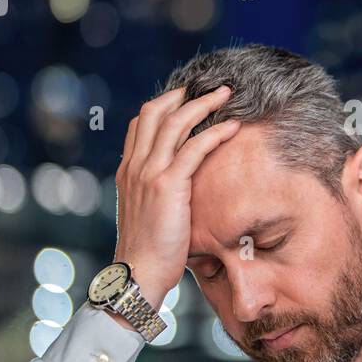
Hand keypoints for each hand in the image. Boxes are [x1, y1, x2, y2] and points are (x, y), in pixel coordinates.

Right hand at [111, 85, 241, 309]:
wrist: (138, 274)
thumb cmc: (149, 252)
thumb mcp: (147, 215)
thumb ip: (157, 194)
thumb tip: (179, 188)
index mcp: (128, 171)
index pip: (141, 123)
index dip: (164, 104)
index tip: (187, 97)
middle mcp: (135, 166)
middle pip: (156, 112)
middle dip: (184, 94)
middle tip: (211, 87)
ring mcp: (149, 173)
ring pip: (176, 122)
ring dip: (204, 103)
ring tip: (227, 95)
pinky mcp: (167, 185)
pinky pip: (195, 147)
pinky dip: (216, 132)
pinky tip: (233, 126)